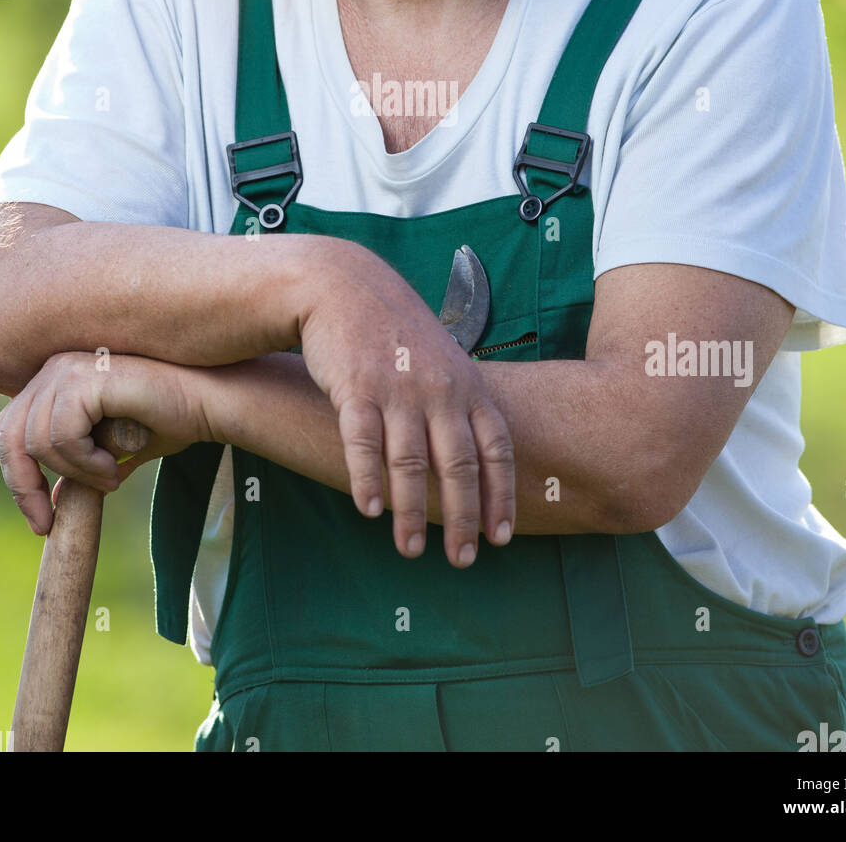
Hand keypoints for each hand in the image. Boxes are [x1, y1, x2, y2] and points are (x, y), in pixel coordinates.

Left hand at [0, 351, 217, 534]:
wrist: (210, 403)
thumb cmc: (170, 421)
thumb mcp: (112, 451)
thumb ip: (79, 466)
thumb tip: (51, 501)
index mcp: (55, 379)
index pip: (8, 431)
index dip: (17, 478)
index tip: (41, 521)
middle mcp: (55, 367)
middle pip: (8, 436)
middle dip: (24, 487)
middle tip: (48, 523)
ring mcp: (69, 368)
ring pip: (37, 442)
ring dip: (74, 474)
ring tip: (110, 479)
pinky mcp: (88, 377)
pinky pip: (63, 436)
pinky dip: (86, 463)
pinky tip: (114, 466)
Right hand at [296, 241, 515, 567]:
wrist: (344, 286)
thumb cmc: (397, 331)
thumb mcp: (444, 359)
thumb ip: (462, 403)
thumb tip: (482, 456)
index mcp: (468, 384)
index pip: (496, 449)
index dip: (500, 496)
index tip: (500, 537)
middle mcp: (439, 389)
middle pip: (458, 464)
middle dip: (463, 517)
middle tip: (463, 559)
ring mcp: (398, 388)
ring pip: (411, 462)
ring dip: (412, 512)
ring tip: (410, 550)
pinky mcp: (356, 388)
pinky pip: (363, 443)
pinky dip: (368, 480)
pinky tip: (371, 511)